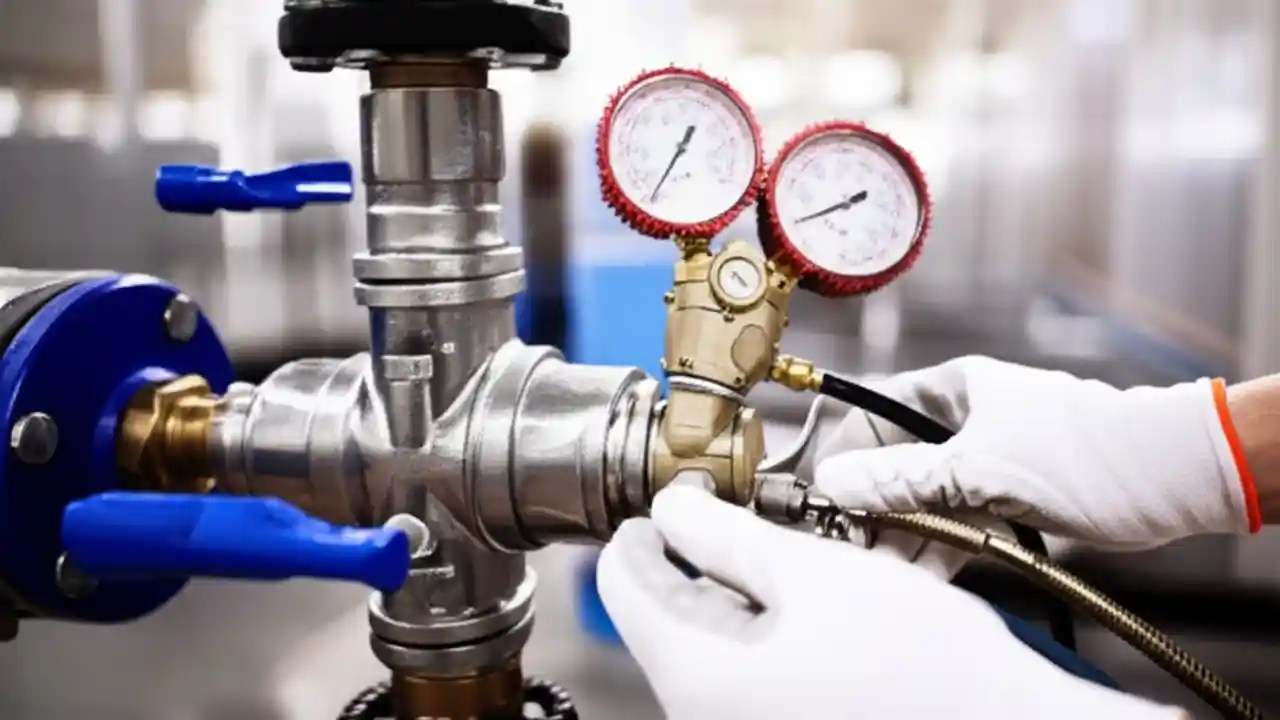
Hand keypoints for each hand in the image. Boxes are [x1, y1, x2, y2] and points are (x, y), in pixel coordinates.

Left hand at [598, 486, 1183, 719]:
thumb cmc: (924, 659)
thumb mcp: (813, 571)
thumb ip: (723, 535)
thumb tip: (669, 505)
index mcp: (695, 674)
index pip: (622, 580)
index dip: (645, 520)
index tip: (680, 488)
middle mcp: (701, 713)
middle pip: (659, 612)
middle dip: (690, 552)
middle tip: (735, 506)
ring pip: (701, 639)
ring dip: (727, 586)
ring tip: (781, 548)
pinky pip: (738, 669)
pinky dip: (756, 624)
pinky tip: (803, 599)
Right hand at [815, 356, 1255, 548]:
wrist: (1170, 480)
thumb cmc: (1086, 450)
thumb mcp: (980, 465)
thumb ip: (903, 477)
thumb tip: (836, 480)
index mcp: (950, 390)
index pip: (871, 411)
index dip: (840, 449)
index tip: (820, 489)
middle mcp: (961, 423)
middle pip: (892, 462)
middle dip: (868, 504)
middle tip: (844, 539)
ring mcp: (982, 463)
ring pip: (921, 500)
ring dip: (900, 535)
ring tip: (877, 567)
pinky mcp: (1003, 500)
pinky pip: (953, 526)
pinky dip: (935, 550)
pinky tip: (915, 574)